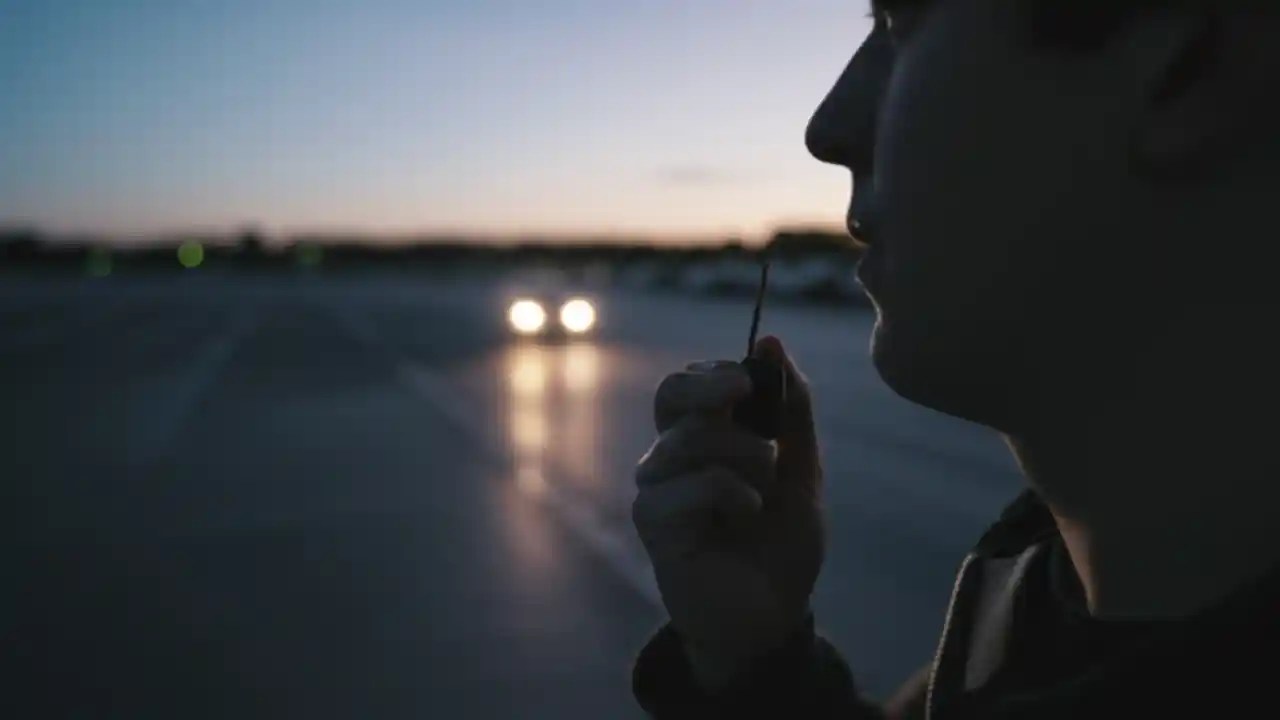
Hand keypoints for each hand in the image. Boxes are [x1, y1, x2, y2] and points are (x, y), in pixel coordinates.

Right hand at [633, 336, 824, 689]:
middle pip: (670, 393)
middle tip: (745, 395)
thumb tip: (771, 341)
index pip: (690, 380)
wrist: (773, 612)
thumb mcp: (803, 469)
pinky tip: (747, 512)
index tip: (755, 382)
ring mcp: (658, 490)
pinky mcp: (654, 526)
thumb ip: (792, 410)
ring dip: (741, 455)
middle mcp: (673, 457)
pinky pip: (682, 487)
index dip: (720, 371)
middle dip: (710, 386)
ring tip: (765, 488)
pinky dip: (725, 491)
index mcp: (704, 436)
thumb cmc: (781, 541)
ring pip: (686, 439)